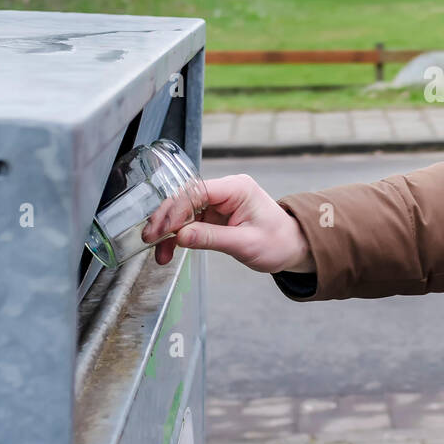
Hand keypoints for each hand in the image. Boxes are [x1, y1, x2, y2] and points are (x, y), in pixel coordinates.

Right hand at [142, 173, 314, 272]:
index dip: (174, 210)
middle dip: (166, 220)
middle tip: (149, 239)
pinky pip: (191, 221)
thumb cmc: (278, 242)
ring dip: (170, 232)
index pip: (196, 192)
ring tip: (160, 254)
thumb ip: (211, 238)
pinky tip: (169, 250)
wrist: (294, 248)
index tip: (159, 230)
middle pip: (185, 199)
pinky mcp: (216, 215)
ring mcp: (219, 202)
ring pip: (184, 212)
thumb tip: (180, 237)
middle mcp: (226, 190)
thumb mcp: (245, 244)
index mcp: (236, 188)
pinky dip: (179, 236)